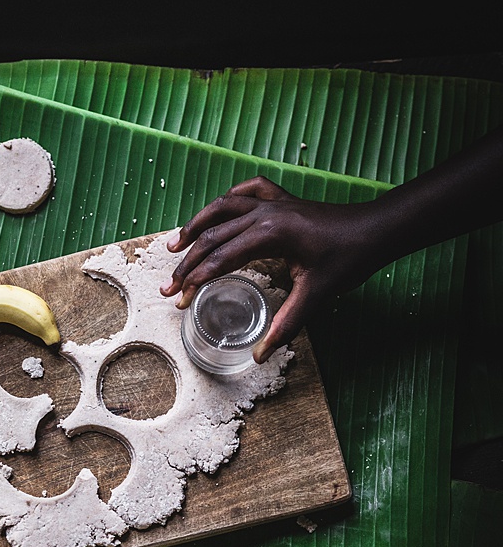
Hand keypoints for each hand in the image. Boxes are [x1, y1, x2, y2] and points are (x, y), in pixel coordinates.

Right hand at [160, 177, 384, 362]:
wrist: (377, 230)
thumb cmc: (349, 259)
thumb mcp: (315, 296)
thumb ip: (286, 325)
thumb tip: (261, 355)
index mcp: (270, 234)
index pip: (220, 259)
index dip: (196, 282)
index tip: (180, 301)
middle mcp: (265, 213)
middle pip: (213, 236)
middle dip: (187, 262)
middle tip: (168, 286)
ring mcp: (274, 203)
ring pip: (223, 207)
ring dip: (197, 225)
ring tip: (176, 244)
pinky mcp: (283, 200)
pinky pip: (248, 191)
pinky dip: (229, 199)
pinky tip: (219, 209)